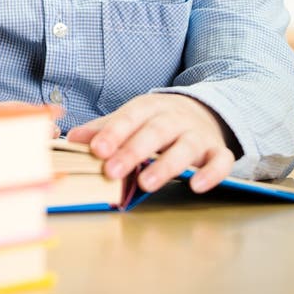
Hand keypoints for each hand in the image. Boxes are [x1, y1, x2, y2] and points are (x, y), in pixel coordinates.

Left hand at [67, 94, 235, 193]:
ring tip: (145, 184)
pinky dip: (211, 173)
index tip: (96, 149)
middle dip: (133, 150)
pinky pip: (220, 161)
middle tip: (112, 171)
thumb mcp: (131, 118)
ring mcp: (198, 134)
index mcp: (150, 107)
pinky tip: (197, 186)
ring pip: (186, 146)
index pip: (131, 116)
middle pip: (155, 131)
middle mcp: (175, 118)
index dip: (113, 132)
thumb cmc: (157, 121)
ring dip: (166, 165)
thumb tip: (72, 139)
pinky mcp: (217, 151)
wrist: (202, 110)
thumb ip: (104, 129)